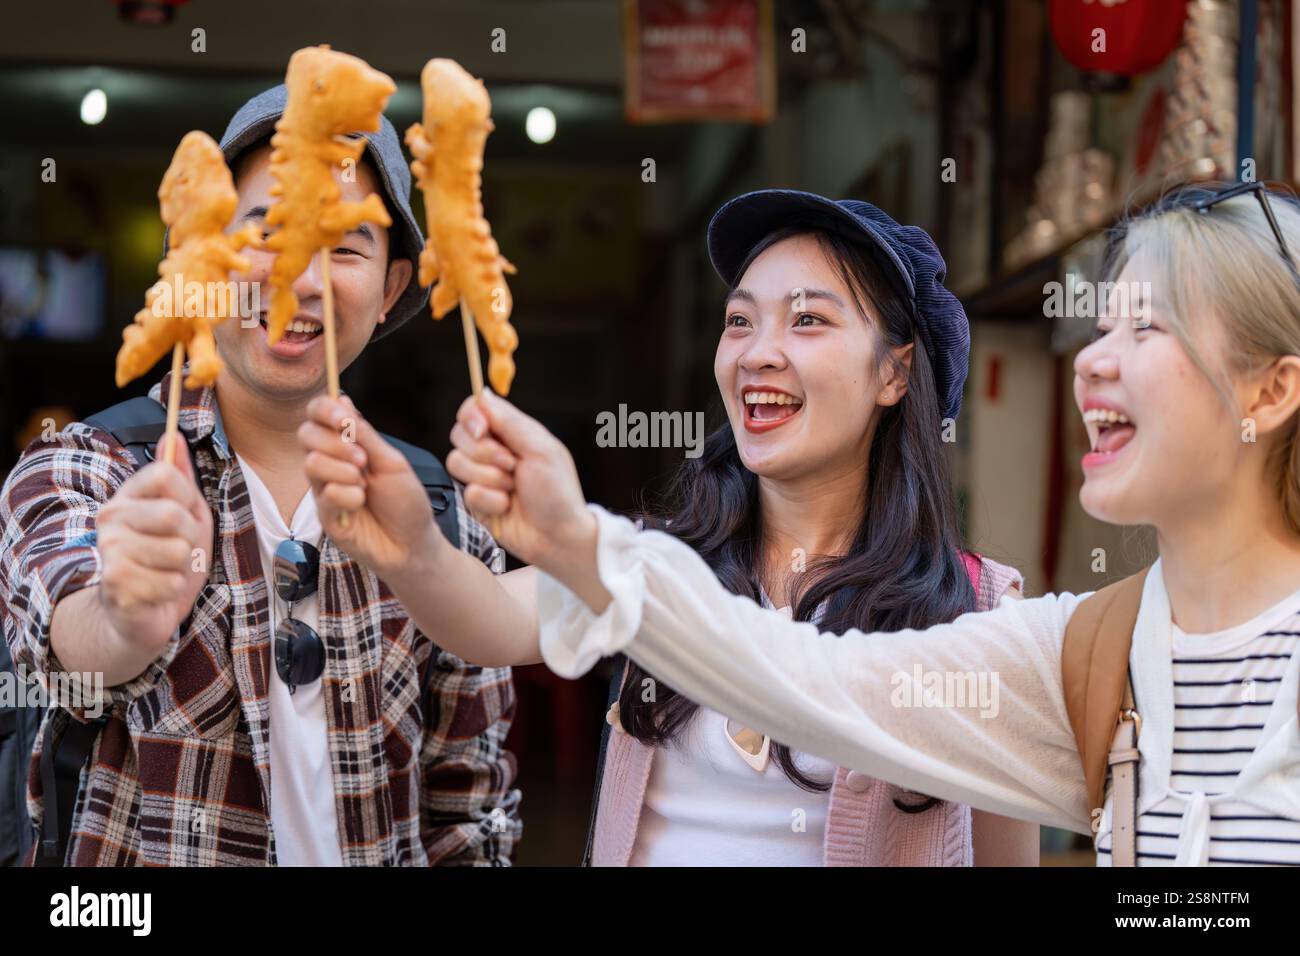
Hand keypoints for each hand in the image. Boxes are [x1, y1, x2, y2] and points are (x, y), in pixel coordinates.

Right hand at [95, 432, 212, 654]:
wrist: (136, 614)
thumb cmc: (166, 560)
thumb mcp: (185, 514)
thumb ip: (181, 477)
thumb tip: (172, 434)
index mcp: (127, 497)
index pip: (166, 473)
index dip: (187, 497)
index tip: (182, 515)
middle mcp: (110, 519)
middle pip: (176, 514)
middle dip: (190, 538)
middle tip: (176, 552)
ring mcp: (109, 551)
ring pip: (178, 551)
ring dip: (183, 568)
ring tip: (165, 572)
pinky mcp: (116, 584)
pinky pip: (172, 582)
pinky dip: (173, 590)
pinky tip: (156, 592)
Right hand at [299, 395, 441, 578]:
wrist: (414, 544)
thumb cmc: (406, 502)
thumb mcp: (391, 462)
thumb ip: (365, 435)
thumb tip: (343, 400)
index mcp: (347, 446)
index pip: (318, 416)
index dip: (324, 410)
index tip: (343, 418)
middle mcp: (331, 465)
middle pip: (306, 435)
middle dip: (335, 443)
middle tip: (363, 460)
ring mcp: (325, 490)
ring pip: (311, 463)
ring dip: (343, 471)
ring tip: (365, 485)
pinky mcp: (324, 516)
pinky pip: (325, 495)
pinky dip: (348, 497)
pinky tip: (361, 506)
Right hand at [448, 390, 593, 573]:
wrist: (557, 537)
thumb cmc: (558, 493)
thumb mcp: (541, 450)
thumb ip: (510, 422)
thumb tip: (483, 395)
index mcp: (510, 433)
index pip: (474, 410)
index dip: (471, 417)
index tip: (482, 430)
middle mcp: (492, 452)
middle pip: (459, 435)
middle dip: (485, 453)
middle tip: (513, 465)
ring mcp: (482, 476)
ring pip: (457, 463)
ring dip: (491, 478)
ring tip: (513, 488)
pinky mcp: (476, 501)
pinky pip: (467, 492)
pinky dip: (491, 500)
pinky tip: (507, 506)